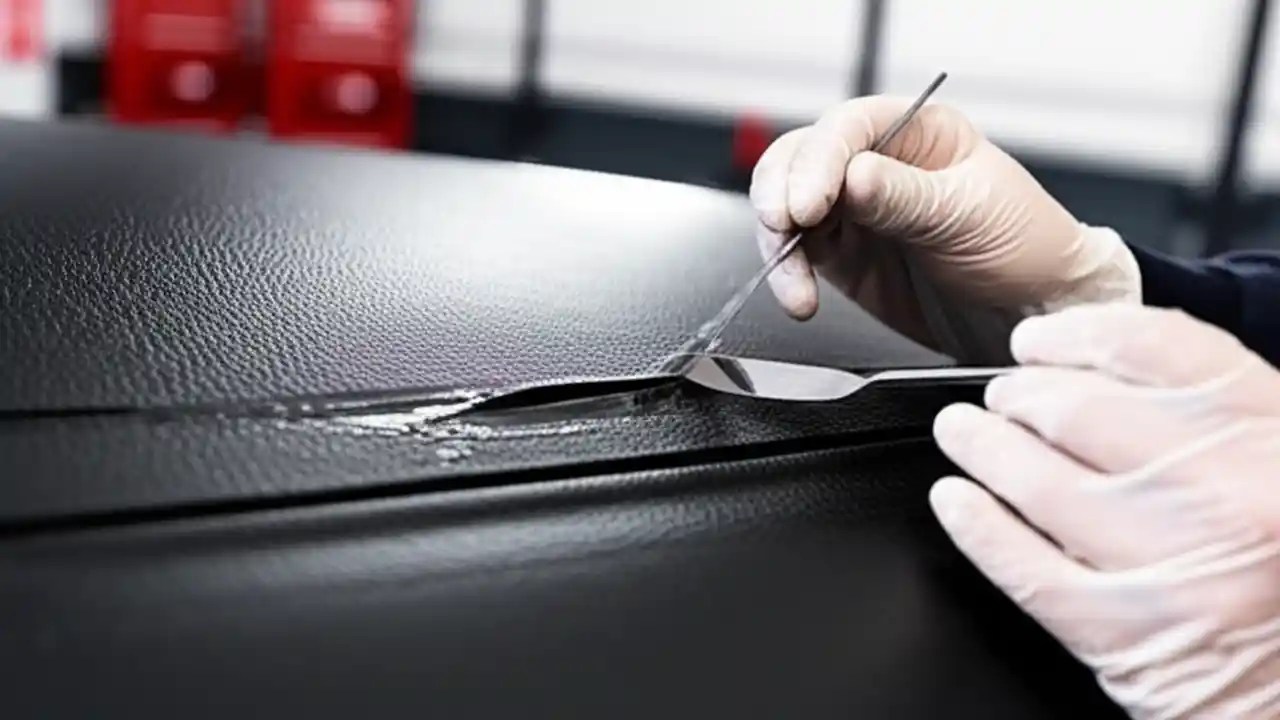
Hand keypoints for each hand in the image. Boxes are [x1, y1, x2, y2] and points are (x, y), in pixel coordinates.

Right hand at [749, 96, 1138, 352]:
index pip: (847, 130)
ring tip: (795, 282)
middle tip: (785, 225)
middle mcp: (876, 164)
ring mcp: (854, 211)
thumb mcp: (969, 213)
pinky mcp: (842, 256)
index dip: (818, 162)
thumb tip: (851, 176)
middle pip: (800, 160)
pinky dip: (786, 275)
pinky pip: (795, 255)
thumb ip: (903, 196)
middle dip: (781, 193)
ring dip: (777, 244)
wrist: (1033, 313)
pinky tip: (800, 297)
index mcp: (916, 132)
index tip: (807, 202)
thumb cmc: (1025, 246)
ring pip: (786, 208)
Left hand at [930, 303, 1279, 718]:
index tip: (1037, 342)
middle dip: (1020, 396)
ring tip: (963, 433)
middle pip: (1080, 411)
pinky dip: (977, 527)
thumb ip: (1219, 416)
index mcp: (1274, 434)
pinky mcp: (1128, 635)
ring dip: (983, 447)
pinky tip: (957, 502)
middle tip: (1001, 397)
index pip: (1151, 348)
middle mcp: (1230, 490)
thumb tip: (1110, 372)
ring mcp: (1175, 564)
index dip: (1074, 336)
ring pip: (1039, 481)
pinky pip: (1025, 566)